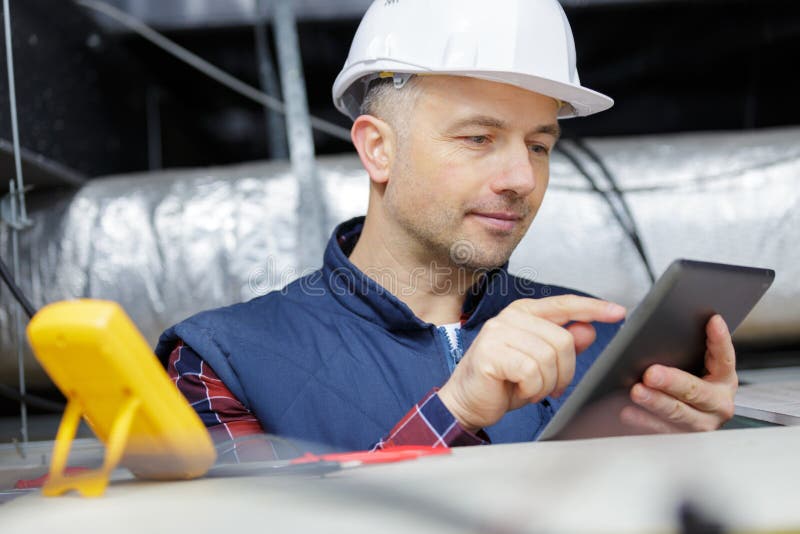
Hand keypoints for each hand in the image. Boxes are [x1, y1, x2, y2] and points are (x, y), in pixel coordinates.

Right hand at [438, 295, 626, 431]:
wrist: (466, 402)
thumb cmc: (502, 382)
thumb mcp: (541, 363)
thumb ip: (564, 344)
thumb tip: (588, 330)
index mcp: (524, 313)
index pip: (565, 304)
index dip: (593, 308)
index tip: (618, 312)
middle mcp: (510, 317)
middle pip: (562, 340)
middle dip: (563, 372)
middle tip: (548, 386)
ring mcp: (498, 332)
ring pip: (548, 358)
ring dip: (546, 383)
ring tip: (529, 388)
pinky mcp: (491, 352)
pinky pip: (531, 372)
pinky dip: (532, 389)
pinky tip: (519, 389)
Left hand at [621, 314, 737, 432]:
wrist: (692, 413)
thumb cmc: (690, 378)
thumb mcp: (695, 362)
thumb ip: (690, 347)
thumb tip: (669, 327)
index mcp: (724, 379)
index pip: (724, 357)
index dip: (719, 339)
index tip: (712, 321)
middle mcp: (718, 404)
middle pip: (696, 391)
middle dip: (672, 382)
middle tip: (651, 373)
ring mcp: (702, 423)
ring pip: (679, 414)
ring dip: (656, 402)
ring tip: (637, 391)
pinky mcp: (684, 438)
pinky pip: (663, 430)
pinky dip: (644, 421)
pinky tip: (628, 412)